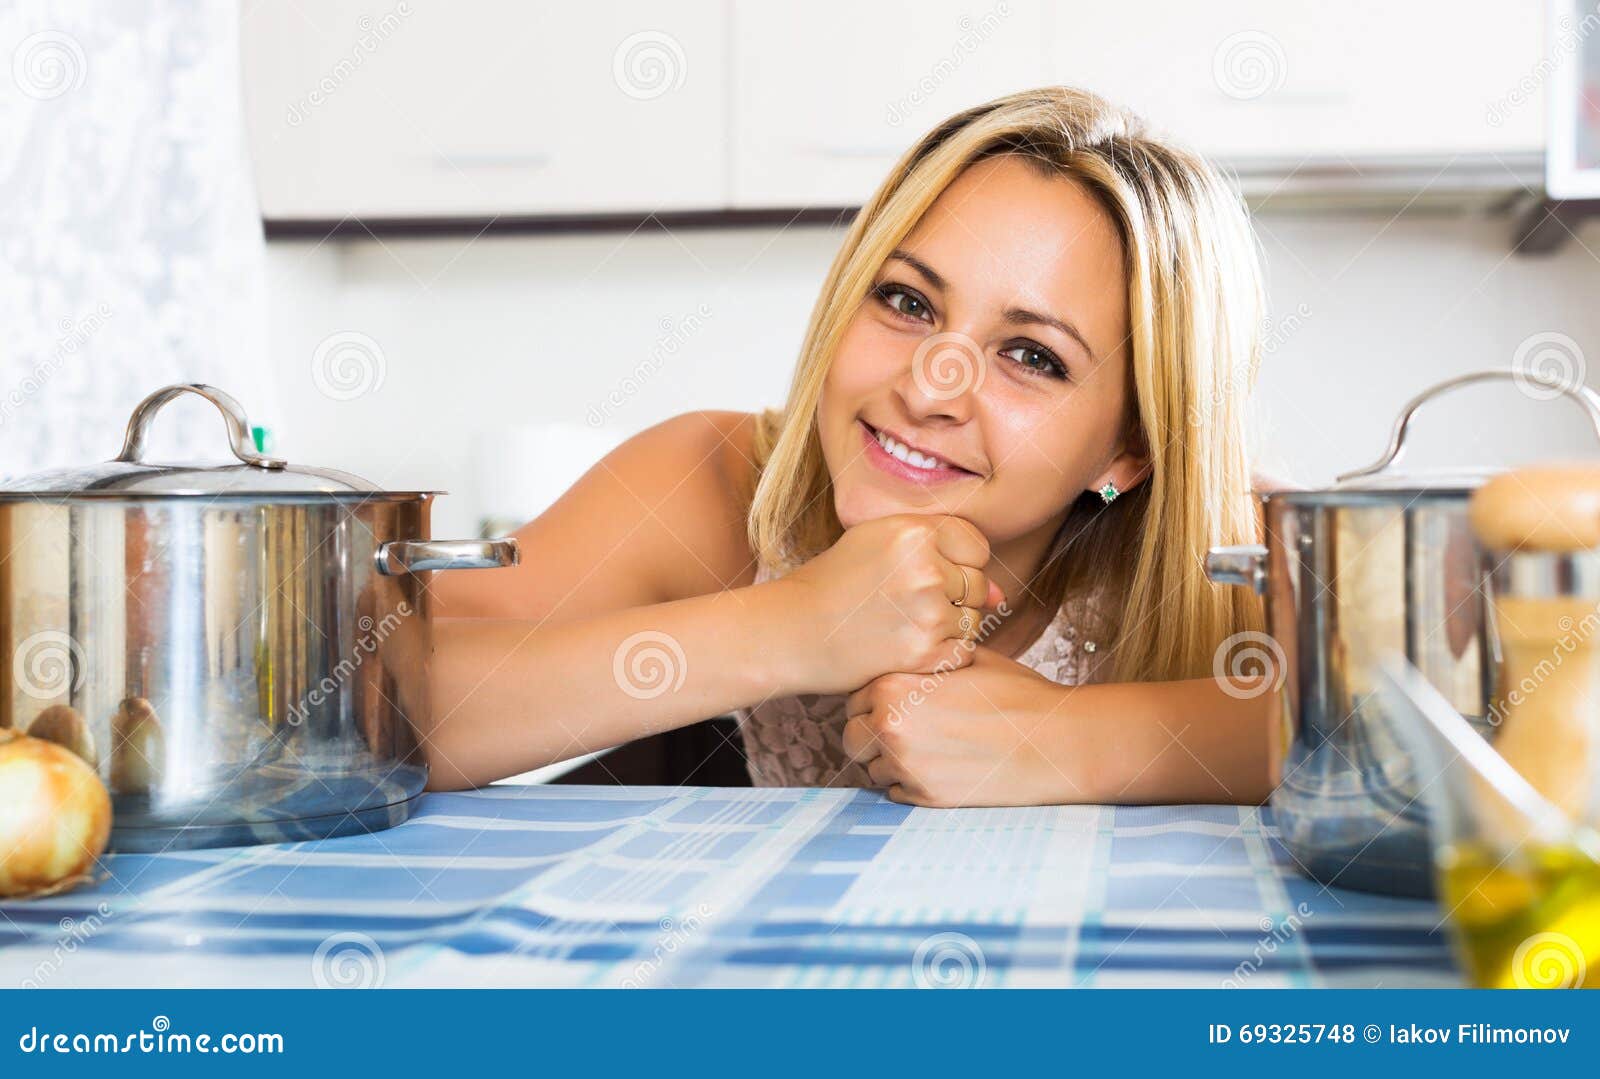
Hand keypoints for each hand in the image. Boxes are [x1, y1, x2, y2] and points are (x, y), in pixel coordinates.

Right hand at [771, 514, 1006, 695]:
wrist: (792, 631)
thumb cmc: (833, 585)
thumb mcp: (877, 545)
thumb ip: (940, 555)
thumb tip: (1000, 596)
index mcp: (914, 531)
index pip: (976, 546)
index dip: (958, 564)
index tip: (927, 576)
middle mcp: (925, 567)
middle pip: (978, 584)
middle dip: (953, 598)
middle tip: (908, 605)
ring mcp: (927, 611)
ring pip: (973, 620)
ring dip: (948, 628)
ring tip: (904, 626)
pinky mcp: (923, 651)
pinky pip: (963, 652)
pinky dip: (942, 655)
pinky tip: (908, 647)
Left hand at [841, 645, 1080, 806]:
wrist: (1055, 740)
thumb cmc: (1017, 694)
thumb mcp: (966, 659)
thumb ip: (923, 662)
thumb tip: (903, 659)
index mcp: (894, 686)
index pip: (852, 698)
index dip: (870, 700)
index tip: (890, 703)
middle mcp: (890, 727)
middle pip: (850, 737)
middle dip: (869, 734)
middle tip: (901, 731)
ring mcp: (906, 766)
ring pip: (870, 769)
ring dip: (888, 762)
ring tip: (926, 750)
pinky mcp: (925, 797)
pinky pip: (894, 792)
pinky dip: (909, 784)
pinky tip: (940, 769)